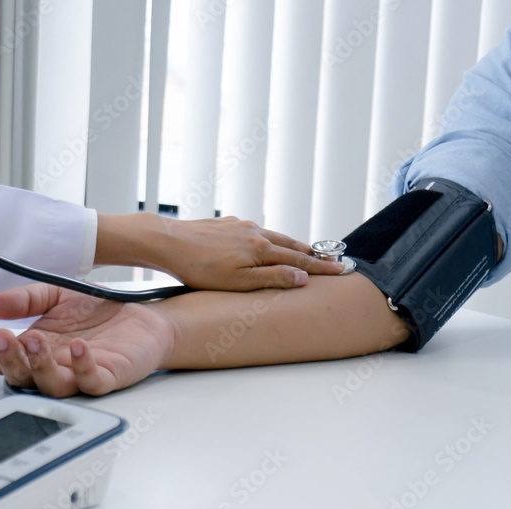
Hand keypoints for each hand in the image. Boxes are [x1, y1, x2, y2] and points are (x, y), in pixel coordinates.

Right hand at [0, 284, 173, 396]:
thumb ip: (27, 298)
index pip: (7, 360)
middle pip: (24, 378)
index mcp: (38, 350)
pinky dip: (83, 366)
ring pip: (53, 386)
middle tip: (2, 337)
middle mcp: (55, 367)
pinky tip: (78, 346)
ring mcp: (80, 375)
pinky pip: (92, 381)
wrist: (142, 314)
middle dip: (10, 360)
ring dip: (40, 366)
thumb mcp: (56, 294)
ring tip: (35, 339)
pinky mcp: (108, 377)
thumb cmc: (97, 310)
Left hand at [96, 212, 343, 290]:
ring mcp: (240, 226)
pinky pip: (255, 233)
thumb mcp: (238, 282)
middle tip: (332, 259)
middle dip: (312, 254)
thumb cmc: (199, 268)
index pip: (299, 260)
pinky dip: (269, 240)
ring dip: (291, 246)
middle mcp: (255, 232)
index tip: (341, 270)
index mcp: (261, 248)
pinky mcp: (226, 225)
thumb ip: (272, 278)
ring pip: (273, 237)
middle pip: (291, 245)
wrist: (168, 242)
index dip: (321, 267)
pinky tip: (265, 244)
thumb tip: (303, 277)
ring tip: (304, 252)